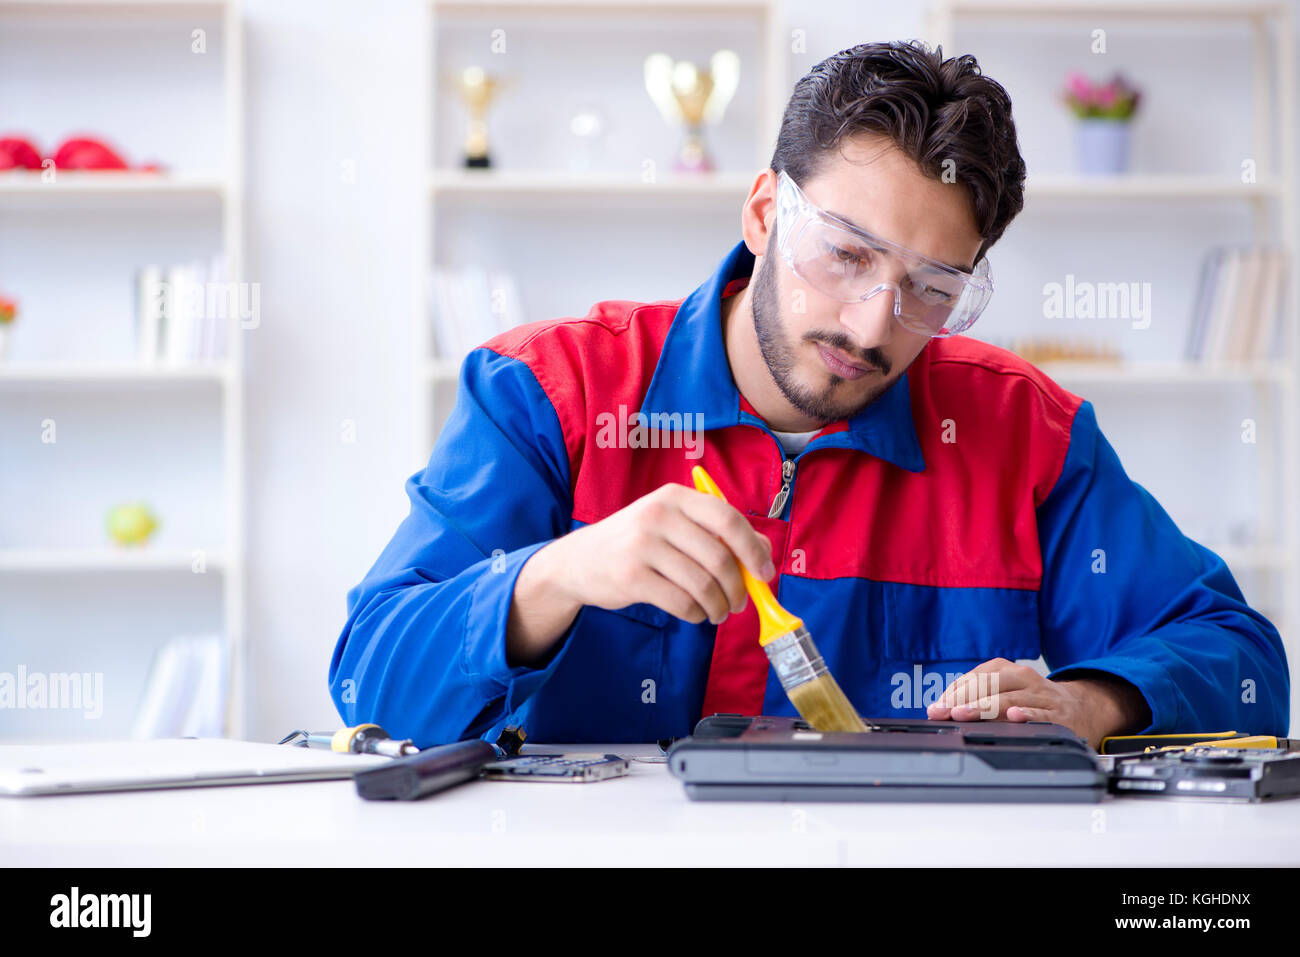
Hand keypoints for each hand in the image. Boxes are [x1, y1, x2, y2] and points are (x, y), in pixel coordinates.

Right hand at [553, 482, 774, 622]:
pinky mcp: (631, 577)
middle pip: (719, 558)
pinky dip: (696, 614)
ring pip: (702, 585)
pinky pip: (681, 602)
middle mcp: (658, 515)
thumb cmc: (638, 542)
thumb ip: (718, 534)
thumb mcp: (674, 526)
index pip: (728, 519)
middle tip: (740, 604)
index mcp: (674, 497)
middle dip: (738, 588)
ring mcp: (642, 545)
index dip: (753, 549)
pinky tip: (695, 613)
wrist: (579, 560)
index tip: (765, 573)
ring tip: (718, 612)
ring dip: (718, 606)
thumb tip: (764, 553)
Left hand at [925, 658, 1149, 749]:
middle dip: (964, 700)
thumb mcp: (1004, 692)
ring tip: (965, 714)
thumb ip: (976, 699)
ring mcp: (1041, 696)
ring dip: (985, 707)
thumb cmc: (1032, 700)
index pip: (974, 679)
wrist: (1082, 707)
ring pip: (1010, 699)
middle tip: (946, 712)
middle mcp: (1024, 679)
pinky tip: (1014, 717)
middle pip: (989, 687)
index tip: (936, 709)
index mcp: (1006, 670)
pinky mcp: (1059, 715)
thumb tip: (940, 710)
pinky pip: (1041, 714)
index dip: (953, 694)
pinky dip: (1027, 715)